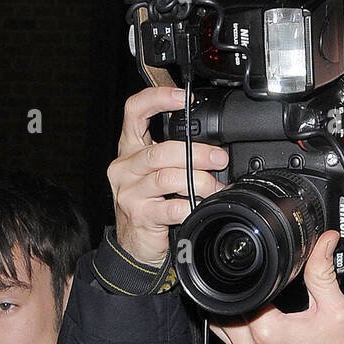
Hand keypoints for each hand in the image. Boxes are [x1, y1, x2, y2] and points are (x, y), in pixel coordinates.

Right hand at [107, 86, 228, 266]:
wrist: (134, 246)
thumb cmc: (149, 205)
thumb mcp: (154, 173)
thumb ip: (173, 155)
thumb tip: (214, 149)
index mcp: (129, 150)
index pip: (134, 112)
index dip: (158, 99)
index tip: (183, 97)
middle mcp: (125, 168)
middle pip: (160, 151)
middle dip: (196, 154)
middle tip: (219, 159)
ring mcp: (129, 193)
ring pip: (167, 177)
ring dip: (198, 181)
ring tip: (215, 187)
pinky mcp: (140, 216)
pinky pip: (171, 207)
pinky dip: (191, 205)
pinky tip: (200, 206)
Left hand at [210, 232, 343, 343]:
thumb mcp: (335, 310)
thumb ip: (323, 272)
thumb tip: (323, 241)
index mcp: (267, 328)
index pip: (243, 289)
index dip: (250, 272)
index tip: (264, 263)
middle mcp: (249, 343)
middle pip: (223, 304)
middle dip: (232, 286)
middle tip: (247, 271)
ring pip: (217, 322)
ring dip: (224, 304)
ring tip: (240, 287)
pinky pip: (224, 335)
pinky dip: (227, 320)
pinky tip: (241, 308)